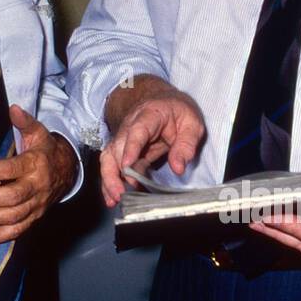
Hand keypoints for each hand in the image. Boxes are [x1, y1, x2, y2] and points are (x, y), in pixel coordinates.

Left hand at [0, 104, 76, 245]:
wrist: (68, 170)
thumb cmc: (46, 150)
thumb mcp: (39, 133)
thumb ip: (25, 122)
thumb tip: (12, 108)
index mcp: (35, 165)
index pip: (9, 169)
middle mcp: (37, 187)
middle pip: (11, 197)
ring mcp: (37, 205)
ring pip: (13, 217)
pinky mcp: (35, 218)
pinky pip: (17, 231)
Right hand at [100, 75, 204, 207]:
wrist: (163, 101)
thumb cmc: (177, 111)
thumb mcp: (192, 124)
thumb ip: (186, 145)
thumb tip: (178, 168)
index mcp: (148, 115)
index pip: (136, 131)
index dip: (130, 148)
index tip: (127, 165)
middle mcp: (129, 126)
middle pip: (116, 147)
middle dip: (115, 171)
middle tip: (122, 193)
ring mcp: (123, 138)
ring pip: (109, 158)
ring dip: (109, 179)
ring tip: (114, 199)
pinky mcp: (123, 151)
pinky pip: (112, 165)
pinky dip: (110, 181)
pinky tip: (113, 196)